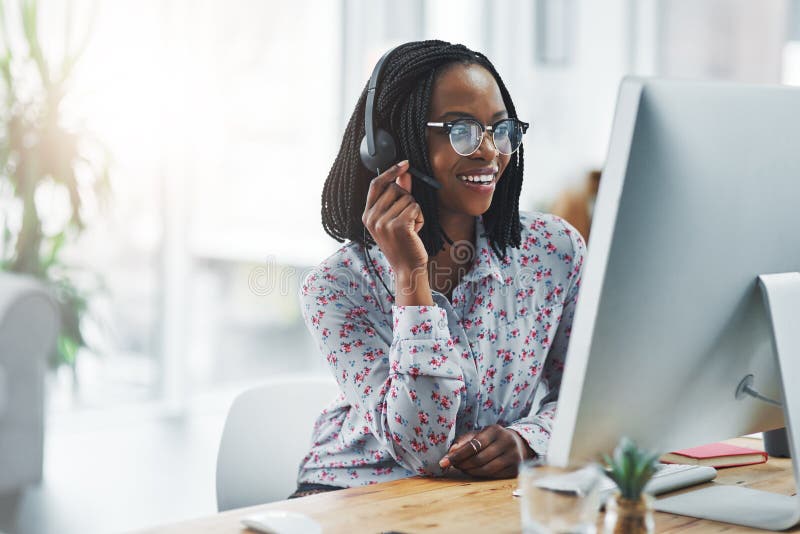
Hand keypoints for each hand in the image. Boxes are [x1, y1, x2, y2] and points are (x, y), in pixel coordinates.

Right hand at [361, 160, 428, 289]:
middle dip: (407, 199)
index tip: (404, 164)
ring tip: (410, 228)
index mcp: (367, 215)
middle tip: (406, 218)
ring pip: (408, 198)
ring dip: (415, 211)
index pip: (376, 184)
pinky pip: (415, 207)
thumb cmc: (402, 243)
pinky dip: (419, 217)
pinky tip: (415, 231)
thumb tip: (404, 174)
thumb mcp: (394, 218)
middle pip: (395, 189)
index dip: (390, 171)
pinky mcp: (398, 226)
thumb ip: (398, 194)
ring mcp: (383, 222)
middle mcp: (372, 218)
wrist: (407, 268)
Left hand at [439, 425, 534, 478]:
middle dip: (462, 464)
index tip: (444, 461)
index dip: (458, 455)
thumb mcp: (479, 434)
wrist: (518, 443)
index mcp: (495, 430)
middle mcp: (506, 442)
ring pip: (486, 469)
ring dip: (470, 471)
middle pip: (479, 459)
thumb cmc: (492, 439)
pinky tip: (474, 472)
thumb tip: (451, 451)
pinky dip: (480, 475)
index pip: (474, 445)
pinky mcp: (515, 469)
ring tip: (462, 468)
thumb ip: (464, 441)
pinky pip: (493, 475)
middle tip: (453, 466)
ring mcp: (513, 456)